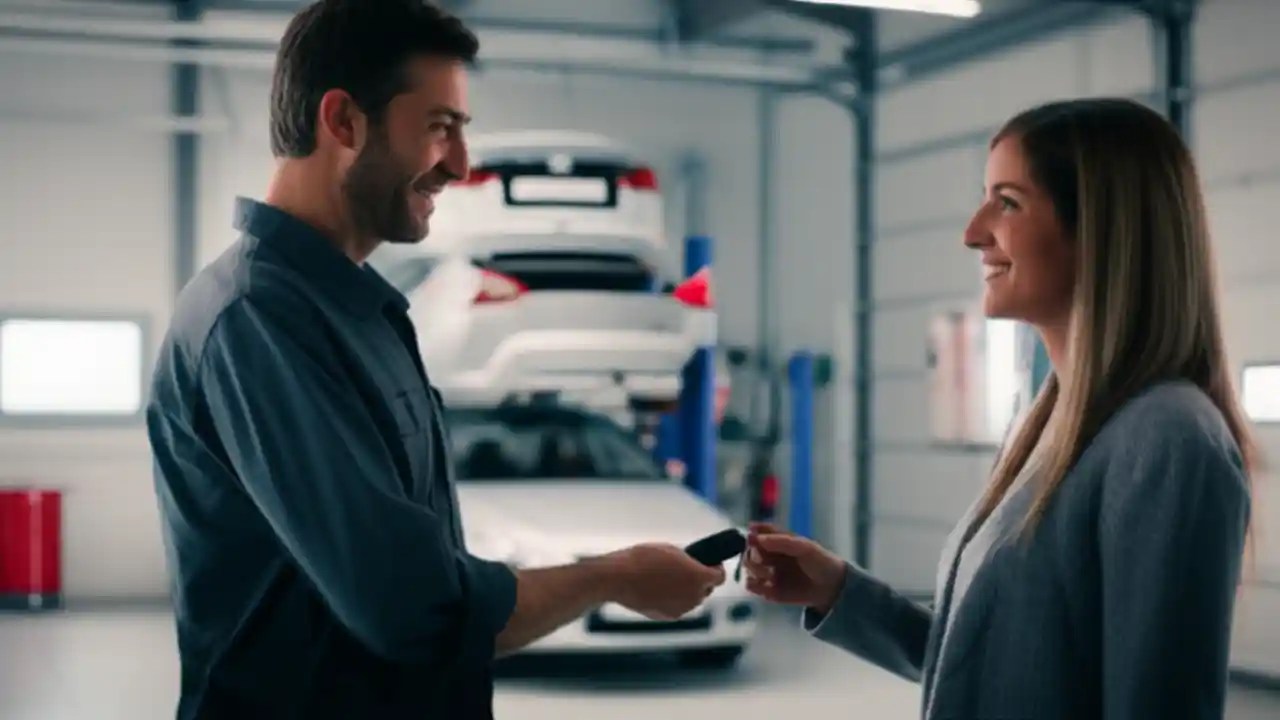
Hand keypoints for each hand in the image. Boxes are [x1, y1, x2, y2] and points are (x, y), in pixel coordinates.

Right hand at [606, 543, 726, 620]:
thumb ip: (689, 561)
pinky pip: (678, 607)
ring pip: (692, 600)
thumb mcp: (672, 550)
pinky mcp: (667, 617)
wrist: (619, 578)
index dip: (715, 568)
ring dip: (687, 591)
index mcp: (699, 578)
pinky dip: (674, 600)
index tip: (707, 562)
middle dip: (701, 580)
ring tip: (669, 579)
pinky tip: (659, 589)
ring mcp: (681, 609)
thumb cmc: (644, 558)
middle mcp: (694, 597)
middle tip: (686, 569)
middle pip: (706, 590)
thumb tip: (694, 566)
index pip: (720, 577)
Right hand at [744, 523, 846, 614]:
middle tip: (764, 561)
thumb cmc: (819, 562)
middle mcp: (769, 554)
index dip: (752, 533)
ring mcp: (767, 571)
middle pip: (748, 550)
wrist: (830, 588)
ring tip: (770, 575)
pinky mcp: (767, 589)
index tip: (753, 537)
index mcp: (777, 540)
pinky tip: (767, 585)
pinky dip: (754, 584)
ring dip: (755, 570)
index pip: (757, 531)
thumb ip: (781, 541)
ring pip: (747, 567)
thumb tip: (756, 537)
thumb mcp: (804, 547)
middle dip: (752, 555)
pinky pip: (750, 585)